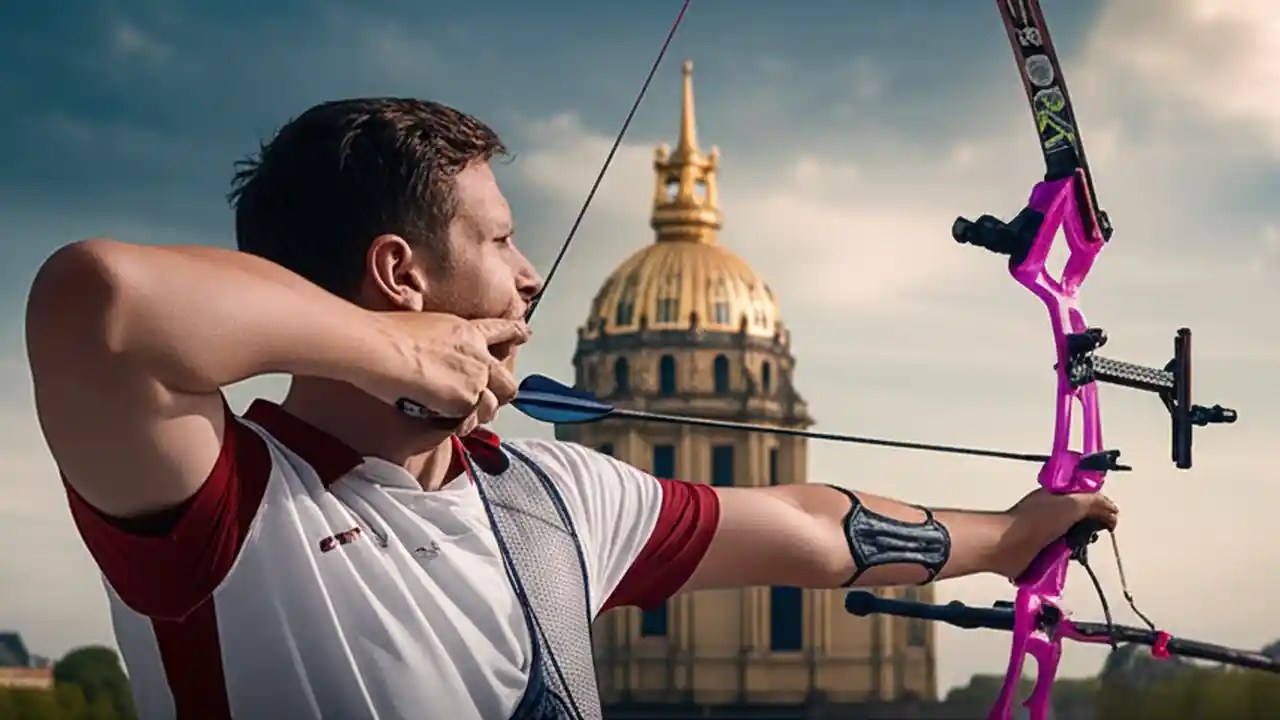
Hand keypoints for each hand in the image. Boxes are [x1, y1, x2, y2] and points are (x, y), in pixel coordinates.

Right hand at [358, 312, 529, 433]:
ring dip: (481, 413)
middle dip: (503, 391)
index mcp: (468, 331)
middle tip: (490, 398)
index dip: (516, 333)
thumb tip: (437, 351)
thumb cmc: (390, 334)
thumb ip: (443, 340)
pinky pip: (470, 421)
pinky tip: (446, 422)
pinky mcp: (465, 401)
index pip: (502, 329)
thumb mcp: (427, 326)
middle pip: (507, 380)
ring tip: (464, 416)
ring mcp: (475, 379)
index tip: (525, 334)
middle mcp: (479, 355)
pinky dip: (460, 425)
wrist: (383, 349)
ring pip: (493, 405)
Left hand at [994, 489, 1118, 580]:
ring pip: (1073, 540)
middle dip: (1090, 529)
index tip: (1109, 517)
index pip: (1086, 497)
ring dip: (1077, 546)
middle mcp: (1051, 512)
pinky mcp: (1040, 552)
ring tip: (1072, 548)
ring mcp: (1045, 533)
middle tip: (1089, 533)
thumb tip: (1111, 510)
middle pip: (1082, 521)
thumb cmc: (1035, 521)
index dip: (1099, 507)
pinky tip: (1064, 559)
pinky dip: (1066, 559)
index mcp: (1057, 496)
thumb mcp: (1072, 503)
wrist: (1007, 546)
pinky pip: (1062, 556)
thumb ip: (1095, 502)